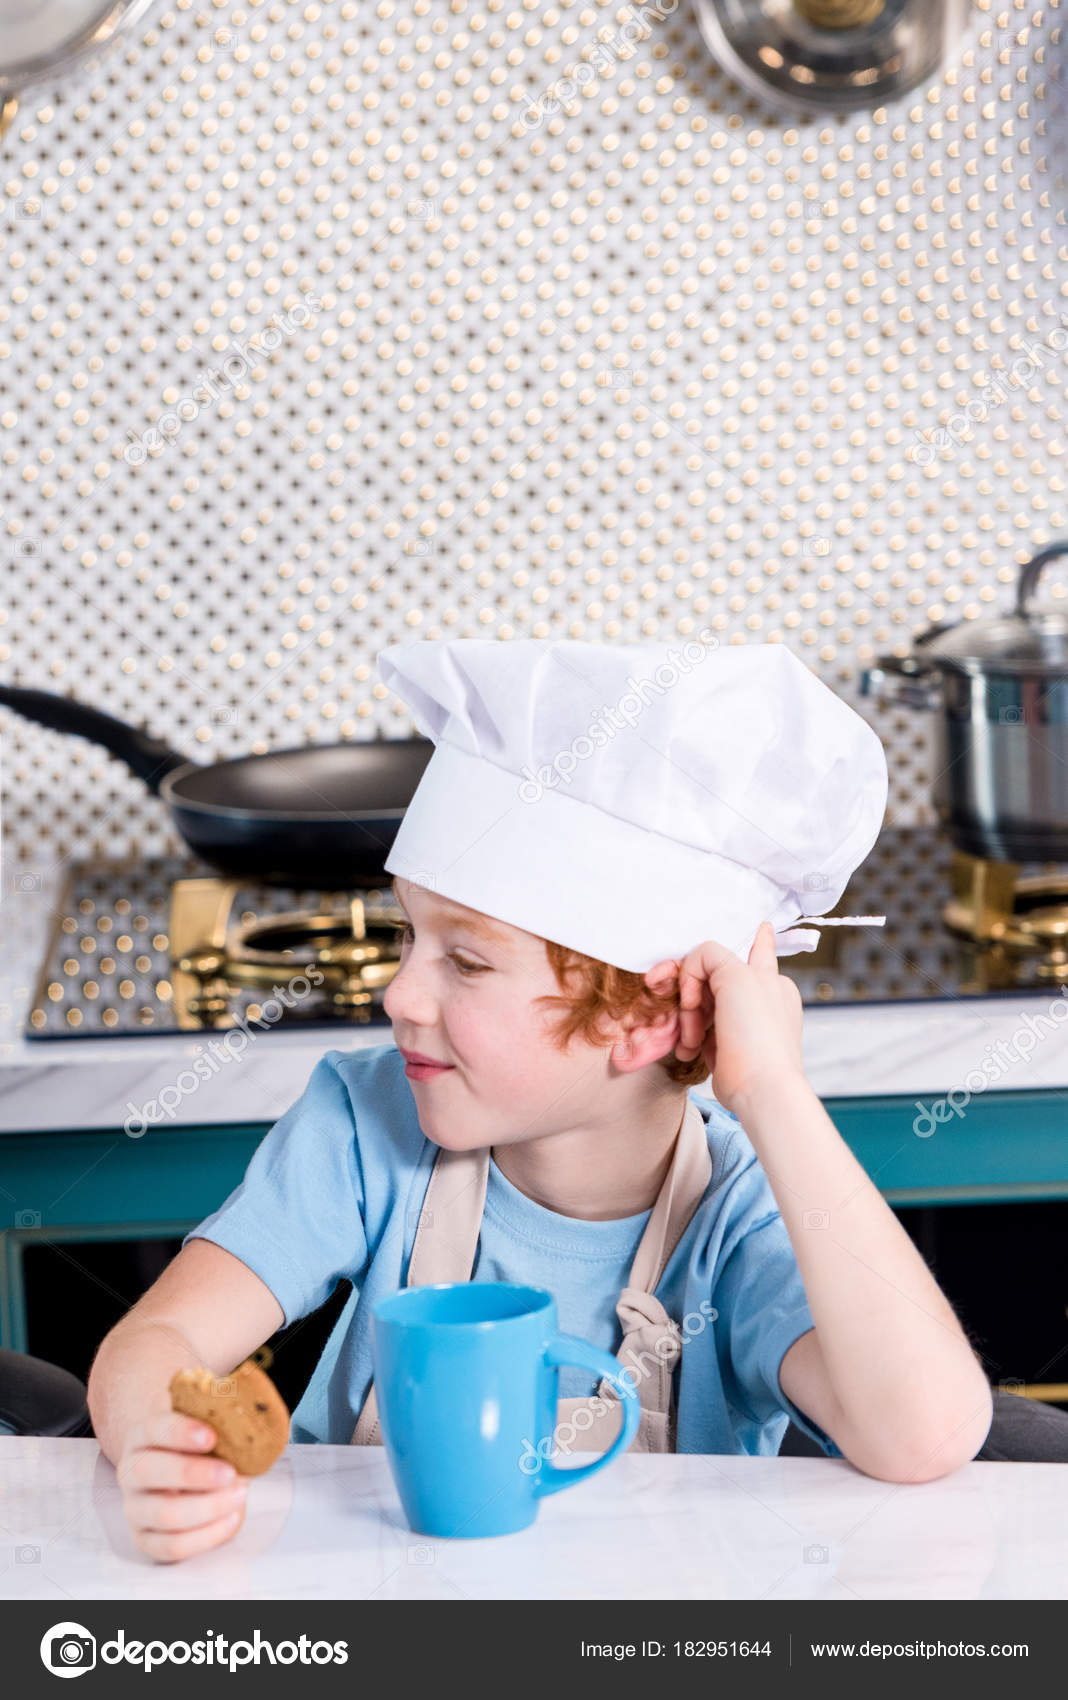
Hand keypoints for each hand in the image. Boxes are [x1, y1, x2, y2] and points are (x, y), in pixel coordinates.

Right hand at [117, 1409, 248, 1562]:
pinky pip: (172, 1545)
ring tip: (239, 1495)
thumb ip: (220, 1416)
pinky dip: (206, 1535)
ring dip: (207, 1507)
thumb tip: (251, 1411)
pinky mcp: (145, 1539)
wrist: (178, 1472)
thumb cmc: (197, 1446)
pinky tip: (231, 1518)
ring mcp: (135, 1508)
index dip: (181, 1432)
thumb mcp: (205, 1425)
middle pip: (151, 1472)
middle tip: (231, 1472)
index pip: (154, 1429)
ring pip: (164, 1513)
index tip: (212, 1436)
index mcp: (143, 1435)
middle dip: (193, 1473)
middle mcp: (131, 1471)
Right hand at [644, 920, 806, 1117]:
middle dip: (693, 989)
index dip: (743, 936)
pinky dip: (688, 1038)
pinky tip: (690, 1050)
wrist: (758, 1087)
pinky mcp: (723, 1046)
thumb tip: (694, 966)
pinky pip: (696, 1031)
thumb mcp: (736, 975)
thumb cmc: (757, 1032)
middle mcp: (756, 997)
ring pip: (699, 1004)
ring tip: (692, 1037)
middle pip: (713, 977)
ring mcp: (739, 1022)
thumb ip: (712, 957)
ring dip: (688, 1018)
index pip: (755, 944)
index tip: (714, 954)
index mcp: (768, 976)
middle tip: (690, 1004)